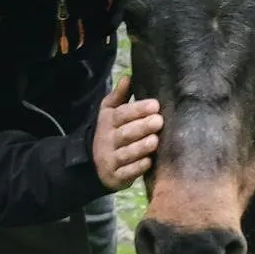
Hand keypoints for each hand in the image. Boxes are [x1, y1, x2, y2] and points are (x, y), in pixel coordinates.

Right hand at [90, 76, 162, 190]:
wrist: (95, 164)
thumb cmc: (110, 133)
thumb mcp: (110, 113)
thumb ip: (120, 96)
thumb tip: (129, 77)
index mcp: (108, 122)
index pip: (122, 114)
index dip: (137, 109)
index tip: (155, 105)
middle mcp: (108, 140)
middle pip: (125, 133)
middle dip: (142, 127)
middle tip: (159, 121)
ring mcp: (110, 159)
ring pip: (126, 153)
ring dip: (141, 147)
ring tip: (155, 140)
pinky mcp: (115, 176)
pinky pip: (126, 172)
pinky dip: (137, 168)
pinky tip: (149, 162)